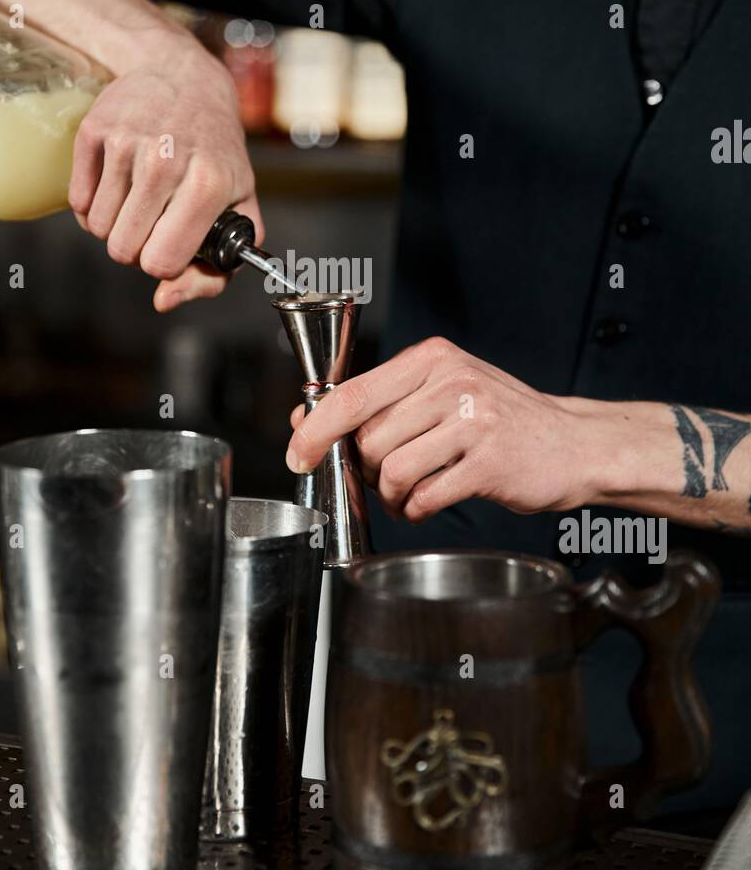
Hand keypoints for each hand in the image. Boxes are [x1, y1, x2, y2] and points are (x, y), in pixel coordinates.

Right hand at [68, 37, 261, 310]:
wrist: (186, 79)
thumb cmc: (215, 151)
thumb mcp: (238, 206)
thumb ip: (216, 269)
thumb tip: (165, 299)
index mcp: (208, 184)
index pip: (163, 262)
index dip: (163, 263)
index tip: (171, 244)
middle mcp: (167, 161)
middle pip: (124, 250)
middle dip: (135, 248)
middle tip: (152, 223)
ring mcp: (127, 143)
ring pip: (98, 229)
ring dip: (113, 227)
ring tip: (137, 202)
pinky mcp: (94, 130)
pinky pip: (78, 203)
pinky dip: (92, 207)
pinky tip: (116, 187)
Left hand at [286, 337, 602, 522]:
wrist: (573, 443)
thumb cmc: (500, 419)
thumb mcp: (442, 390)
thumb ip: (380, 402)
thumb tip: (306, 419)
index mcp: (432, 358)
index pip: (352, 393)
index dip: (314, 429)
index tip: (297, 454)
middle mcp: (452, 382)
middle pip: (368, 439)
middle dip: (365, 470)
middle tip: (384, 478)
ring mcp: (474, 421)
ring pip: (391, 471)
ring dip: (390, 496)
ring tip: (407, 495)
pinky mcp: (489, 463)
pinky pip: (425, 496)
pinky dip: (415, 510)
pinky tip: (426, 505)